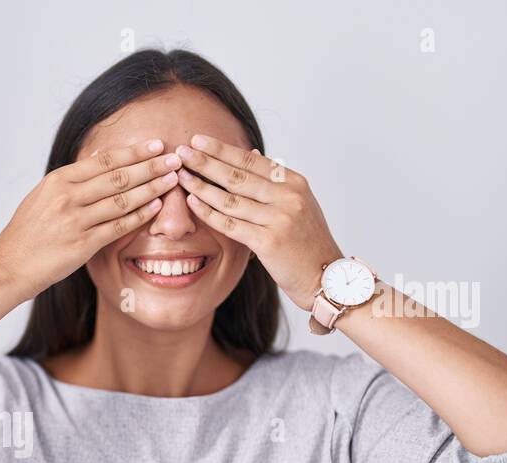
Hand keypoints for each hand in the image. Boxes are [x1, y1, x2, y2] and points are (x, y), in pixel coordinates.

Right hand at [0, 139, 181, 301]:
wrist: (8, 266)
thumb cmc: (26, 233)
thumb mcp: (42, 196)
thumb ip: (71, 180)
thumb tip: (99, 157)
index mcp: (58, 180)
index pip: (104, 160)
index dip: (134, 152)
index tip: (156, 145)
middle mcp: (67, 197)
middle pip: (118, 176)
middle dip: (151, 165)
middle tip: (175, 158)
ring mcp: (75, 221)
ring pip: (122, 199)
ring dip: (151, 188)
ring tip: (172, 180)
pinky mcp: (82, 244)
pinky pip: (118, 226)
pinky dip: (139, 215)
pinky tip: (155, 207)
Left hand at [175, 135, 343, 310]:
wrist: (325, 277)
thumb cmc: (307, 242)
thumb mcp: (298, 204)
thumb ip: (274, 181)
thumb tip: (251, 152)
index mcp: (295, 184)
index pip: (252, 161)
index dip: (223, 149)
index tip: (199, 139)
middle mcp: (288, 197)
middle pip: (238, 175)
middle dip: (206, 162)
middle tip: (182, 151)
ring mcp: (279, 219)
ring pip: (231, 199)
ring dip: (202, 186)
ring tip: (181, 176)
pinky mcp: (268, 243)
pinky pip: (230, 224)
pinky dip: (209, 212)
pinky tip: (192, 202)